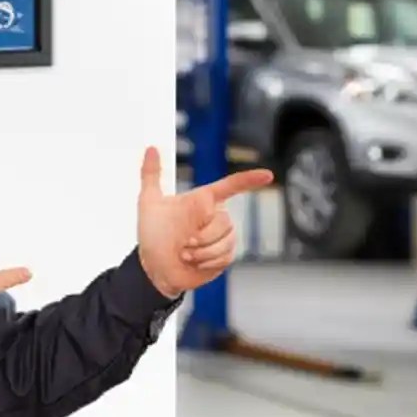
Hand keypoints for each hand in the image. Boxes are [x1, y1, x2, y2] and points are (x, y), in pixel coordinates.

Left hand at [136, 146, 272, 297]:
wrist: (154, 268)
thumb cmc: (152, 235)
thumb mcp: (148, 203)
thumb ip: (150, 174)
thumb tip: (151, 148)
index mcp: (202, 200)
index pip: (230, 186)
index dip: (249, 180)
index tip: (267, 175)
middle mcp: (215, 216)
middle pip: (225, 221)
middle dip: (201, 235)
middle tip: (183, 242)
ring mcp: (221, 236)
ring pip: (226, 240)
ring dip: (202, 250)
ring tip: (185, 253)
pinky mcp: (224, 255)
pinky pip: (226, 256)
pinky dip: (207, 261)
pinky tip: (194, 262)